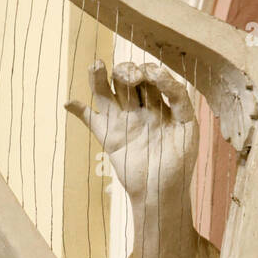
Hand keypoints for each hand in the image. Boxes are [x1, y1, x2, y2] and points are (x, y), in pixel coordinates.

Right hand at [65, 60, 197, 203]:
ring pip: (105, 91)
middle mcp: (139, 108)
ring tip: (96, 65)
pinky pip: (88, 118)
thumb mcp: (187, 124)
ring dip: (97, 76)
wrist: (164, 192)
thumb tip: (158, 73)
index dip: (148, 70)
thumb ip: (178, 96)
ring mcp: (122, 120)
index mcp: (160, 103)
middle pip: (125, 78)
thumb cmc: (180, 160)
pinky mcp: (108, 136)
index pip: (149, 75)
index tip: (150, 76)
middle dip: (126, 71)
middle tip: (132, 78)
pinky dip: (77, 109)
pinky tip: (70, 102)